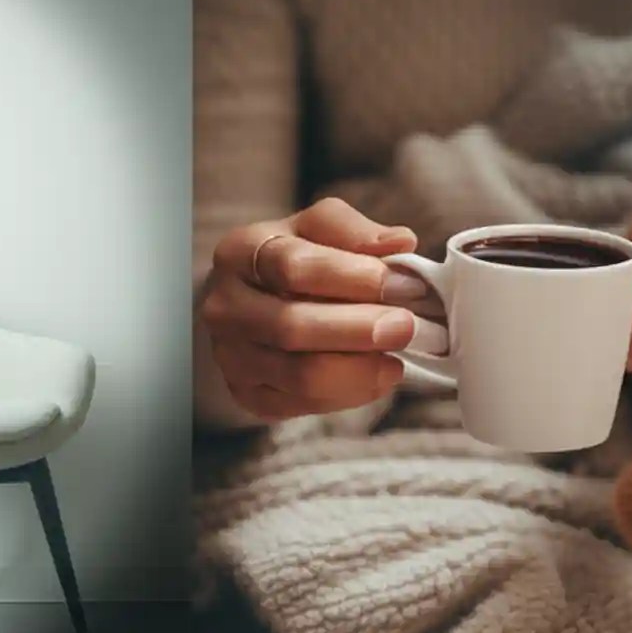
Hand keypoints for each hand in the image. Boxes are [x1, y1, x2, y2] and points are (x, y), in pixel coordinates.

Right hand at [199, 198, 427, 420]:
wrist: (254, 304)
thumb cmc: (293, 259)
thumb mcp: (318, 228)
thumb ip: (354, 230)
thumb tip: (398, 242)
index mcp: (239, 253)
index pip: (292, 266)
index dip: (352, 277)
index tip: (403, 285)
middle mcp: (225, 307)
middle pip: (291, 327)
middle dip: (358, 329)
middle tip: (407, 326)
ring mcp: (231, 356)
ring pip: (300, 375)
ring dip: (359, 368)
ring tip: (396, 357)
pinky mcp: (248, 394)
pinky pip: (304, 404)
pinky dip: (350, 394)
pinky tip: (378, 375)